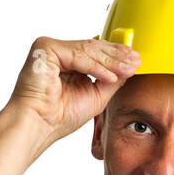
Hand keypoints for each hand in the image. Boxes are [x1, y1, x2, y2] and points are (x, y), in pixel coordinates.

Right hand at [0, 36, 140, 158]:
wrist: (37, 126)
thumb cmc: (59, 117)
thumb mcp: (95, 96)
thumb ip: (111, 81)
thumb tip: (129, 68)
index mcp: (67, 62)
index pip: (95, 53)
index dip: (116, 56)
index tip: (135, 61)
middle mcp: (57, 52)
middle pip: (92, 48)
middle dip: (117, 55)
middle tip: (136, 61)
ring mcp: (50, 48)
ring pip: (87, 50)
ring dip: (111, 61)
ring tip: (128, 68)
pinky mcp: (45, 48)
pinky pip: (77, 56)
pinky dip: (96, 67)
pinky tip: (111, 76)